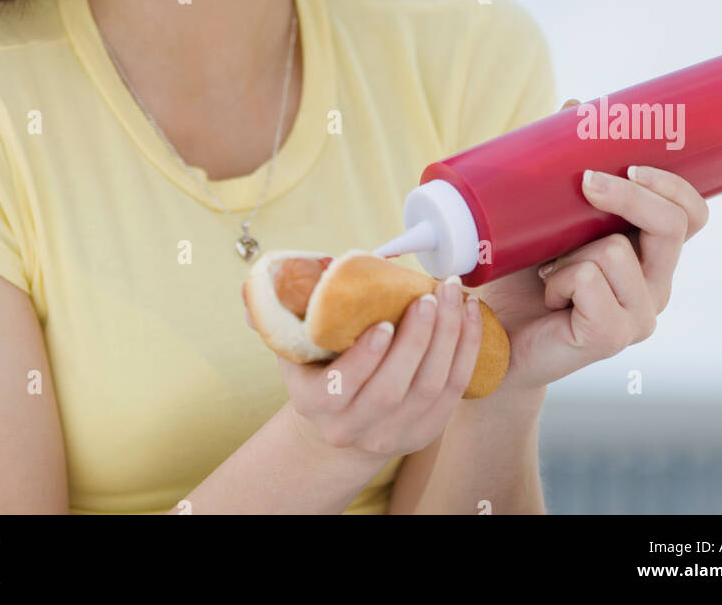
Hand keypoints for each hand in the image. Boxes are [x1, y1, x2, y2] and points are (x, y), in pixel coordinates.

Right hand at [242, 278, 483, 458]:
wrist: (340, 425)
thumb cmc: (317, 367)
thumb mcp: (292, 346)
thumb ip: (276, 316)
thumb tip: (252, 287)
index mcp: (315, 404)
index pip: (341, 389)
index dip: (365, 358)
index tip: (384, 323)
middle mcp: (353, 427)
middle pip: (393, 389)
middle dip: (417, 339)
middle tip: (430, 295)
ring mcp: (393, 434)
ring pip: (429, 389)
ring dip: (448, 337)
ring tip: (453, 295)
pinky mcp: (426, 431)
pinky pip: (454, 391)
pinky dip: (466, 351)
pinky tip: (470, 315)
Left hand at [474, 98, 709, 393]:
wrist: (492, 332)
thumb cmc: (520, 270)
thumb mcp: (544, 212)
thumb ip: (564, 166)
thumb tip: (577, 105)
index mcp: (650, 251)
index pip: (691, 214)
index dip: (675, 185)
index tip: (633, 161)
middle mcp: (656, 283)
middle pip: (672, 225)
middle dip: (630, 195)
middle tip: (587, 182)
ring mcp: (639, 315)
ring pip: (617, 251)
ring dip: (571, 251)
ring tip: (549, 268)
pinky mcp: (613, 338)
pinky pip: (591, 283)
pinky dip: (561, 279)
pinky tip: (550, 295)